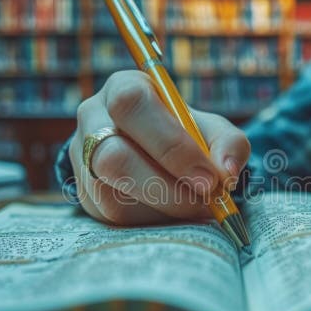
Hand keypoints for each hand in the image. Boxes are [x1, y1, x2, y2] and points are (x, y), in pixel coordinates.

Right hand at [69, 70, 250, 224]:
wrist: (155, 154)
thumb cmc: (185, 135)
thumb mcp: (212, 130)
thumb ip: (229, 144)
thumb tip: (226, 172)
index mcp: (123, 88)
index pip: (132, 105)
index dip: (170, 144)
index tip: (208, 177)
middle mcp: (92, 119)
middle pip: (113, 156)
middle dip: (166, 187)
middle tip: (204, 200)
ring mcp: (80, 159)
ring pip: (110, 194)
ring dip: (161, 208)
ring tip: (194, 207)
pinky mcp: (84, 194)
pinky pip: (112, 217)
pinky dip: (151, 221)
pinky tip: (173, 213)